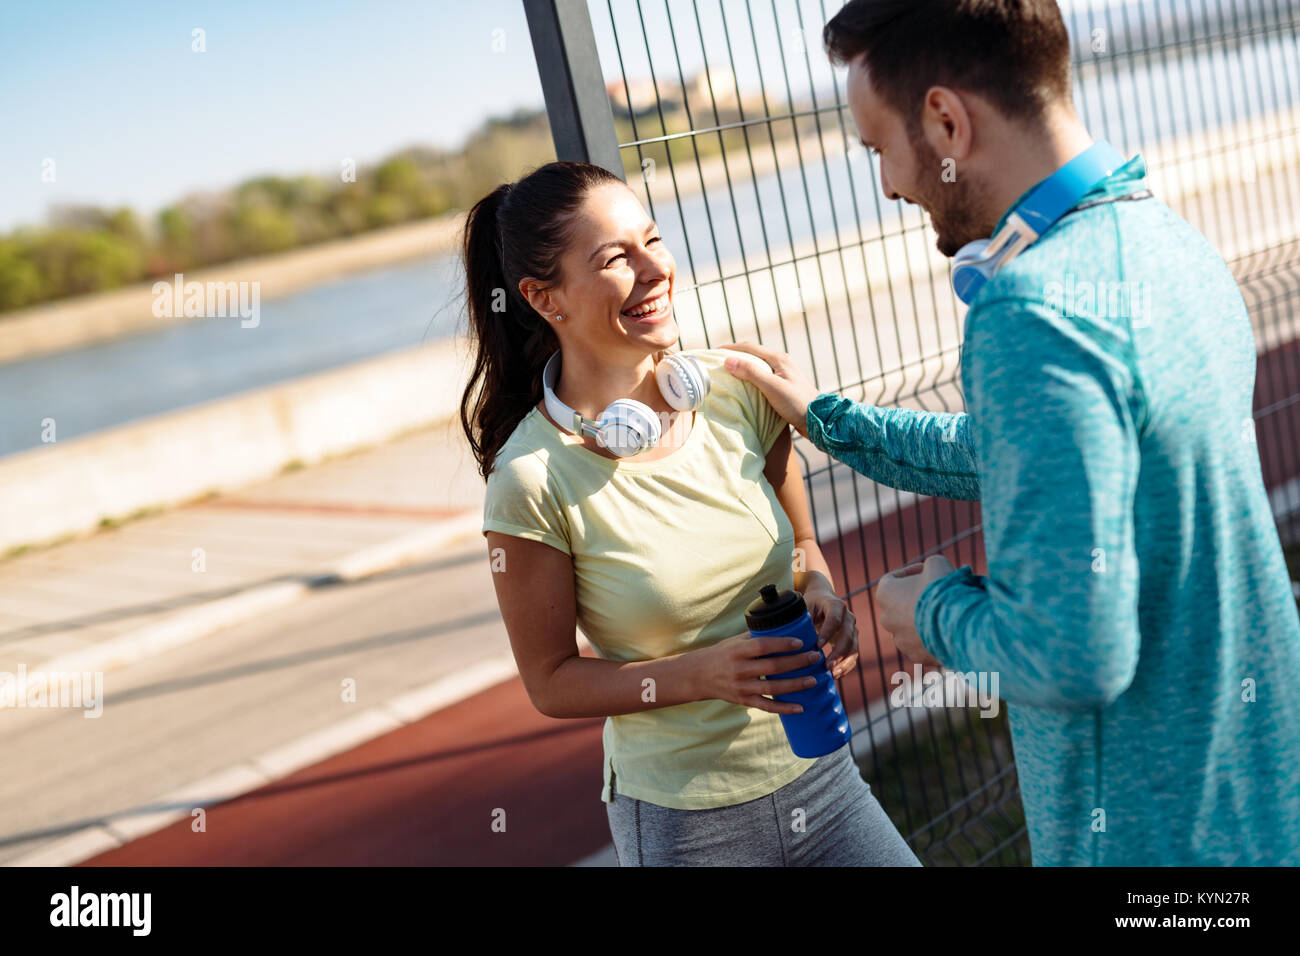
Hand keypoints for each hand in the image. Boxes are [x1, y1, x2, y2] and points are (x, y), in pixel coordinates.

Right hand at [691, 633, 824, 714]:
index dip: (782, 644)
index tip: (800, 642)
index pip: (763, 646)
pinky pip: (767, 706)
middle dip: (797, 662)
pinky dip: (784, 708)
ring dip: (796, 684)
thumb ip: (755, 638)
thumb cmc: (720, 654)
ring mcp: (742, 687)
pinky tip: (800, 708)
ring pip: (773, 687)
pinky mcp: (744, 701)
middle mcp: (739, 669)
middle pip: (773, 667)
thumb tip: (782, 627)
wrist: (697, 676)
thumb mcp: (734, 642)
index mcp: (737, 651)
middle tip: (815, 657)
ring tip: (813, 680)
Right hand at [717, 341, 822, 438]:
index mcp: (778, 359)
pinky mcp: (784, 385)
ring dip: (741, 366)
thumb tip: (727, 361)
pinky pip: (762, 376)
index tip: (711, 352)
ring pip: (757, 365)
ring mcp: (783, 374)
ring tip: (726, 373)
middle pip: (752, 354)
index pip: (748, 347)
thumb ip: (751, 373)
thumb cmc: (797, 403)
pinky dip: (749, 377)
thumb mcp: (772, 387)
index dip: (729, 348)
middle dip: (734, 355)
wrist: (819, 420)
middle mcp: (781, 362)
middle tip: (716, 362)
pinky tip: (743, 386)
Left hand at [802, 582, 858, 680]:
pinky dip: (846, 666)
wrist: (823, 599)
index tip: (817, 646)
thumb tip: (796, 639)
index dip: (827, 633)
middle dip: (838, 653)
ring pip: (853, 648)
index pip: (834, 620)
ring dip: (844, 663)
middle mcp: (848, 618)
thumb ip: (803, 620)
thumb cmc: (812, 604)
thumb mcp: (805, 607)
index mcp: (836, 606)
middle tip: (827, 666)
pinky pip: (853, 656)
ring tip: (833, 674)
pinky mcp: (852, 641)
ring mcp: (852, 630)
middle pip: (847, 636)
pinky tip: (837, 675)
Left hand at [875, 555, 955, 666]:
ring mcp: (900, 640)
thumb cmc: (942, 588)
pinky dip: (932, 638)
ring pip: (911, 628)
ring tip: (946, 614)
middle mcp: (887, 619)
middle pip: (901, 605)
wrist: (956, 622)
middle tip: (938, 594)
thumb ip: (929, 565)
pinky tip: (948, 630)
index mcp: (885, 594)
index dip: (910, 572)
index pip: (892, 579)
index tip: (926, 571)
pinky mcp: (915, 656)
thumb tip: (931, 571)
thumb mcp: (937, 564)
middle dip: (917, 599)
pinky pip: (923, 645)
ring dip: (924, 621)